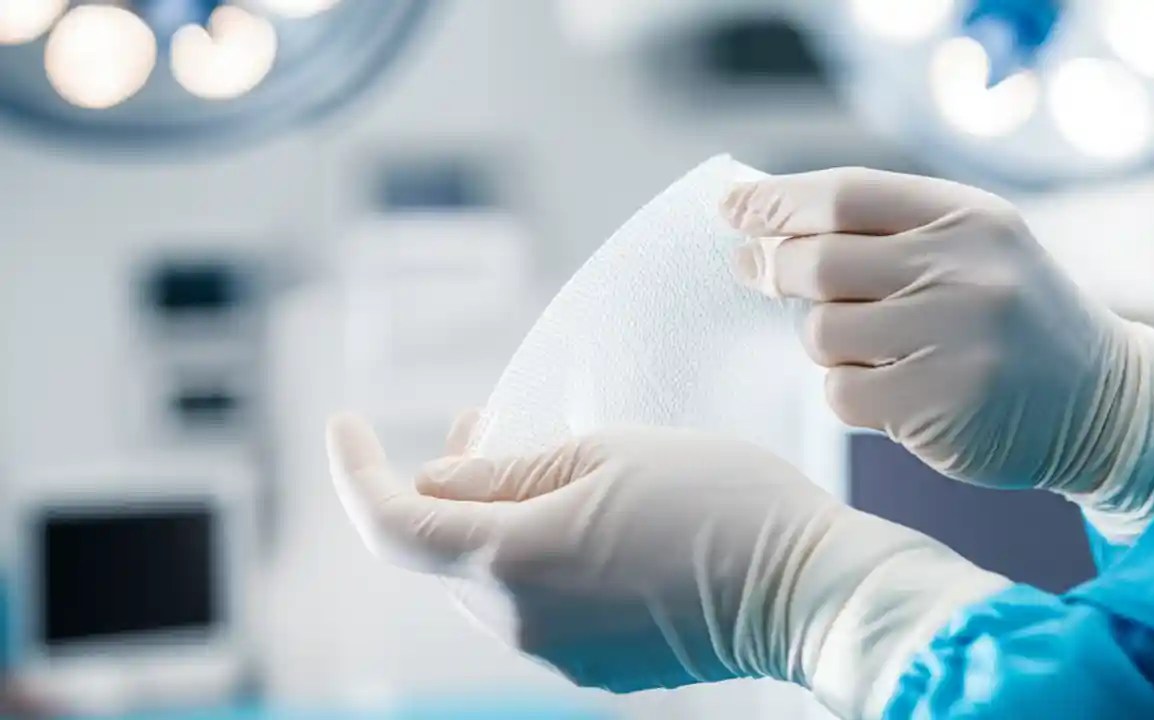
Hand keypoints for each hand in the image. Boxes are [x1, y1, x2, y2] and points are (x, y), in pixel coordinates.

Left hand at [327, 414, 1004, 715]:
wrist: (806, 590)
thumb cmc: (718, 502)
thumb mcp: (606, 456)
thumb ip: (507, 472)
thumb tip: (440, 480)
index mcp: (514, 560)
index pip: (392, 524)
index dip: (354, 471)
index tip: (343, 421)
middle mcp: (521, 621)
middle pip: (441, 549)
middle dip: (441, 484)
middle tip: (476, 422)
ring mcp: (558, 652)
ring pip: (486, 577)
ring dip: (488, 518)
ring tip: (533, 461)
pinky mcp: (595, 662)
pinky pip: (533, 603)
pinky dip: (528, 554)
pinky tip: (574, 517)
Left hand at [721, 168, 1153, 538]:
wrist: (1104, 400)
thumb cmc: (1009, 318)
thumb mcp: (967, 248)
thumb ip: (878, 232)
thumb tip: (761, 233)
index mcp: (967, 215)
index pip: (846, 193)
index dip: (776, 200)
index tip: (730, 207)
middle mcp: (965, 267)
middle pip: (819, 261)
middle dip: (777, 270)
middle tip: (763, 274)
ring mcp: (957, 337)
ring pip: (822, 333)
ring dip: (826, 343)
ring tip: (871, 346)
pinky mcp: (941, 402)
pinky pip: (843, 394)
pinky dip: (850, 393)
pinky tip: (892, 390)